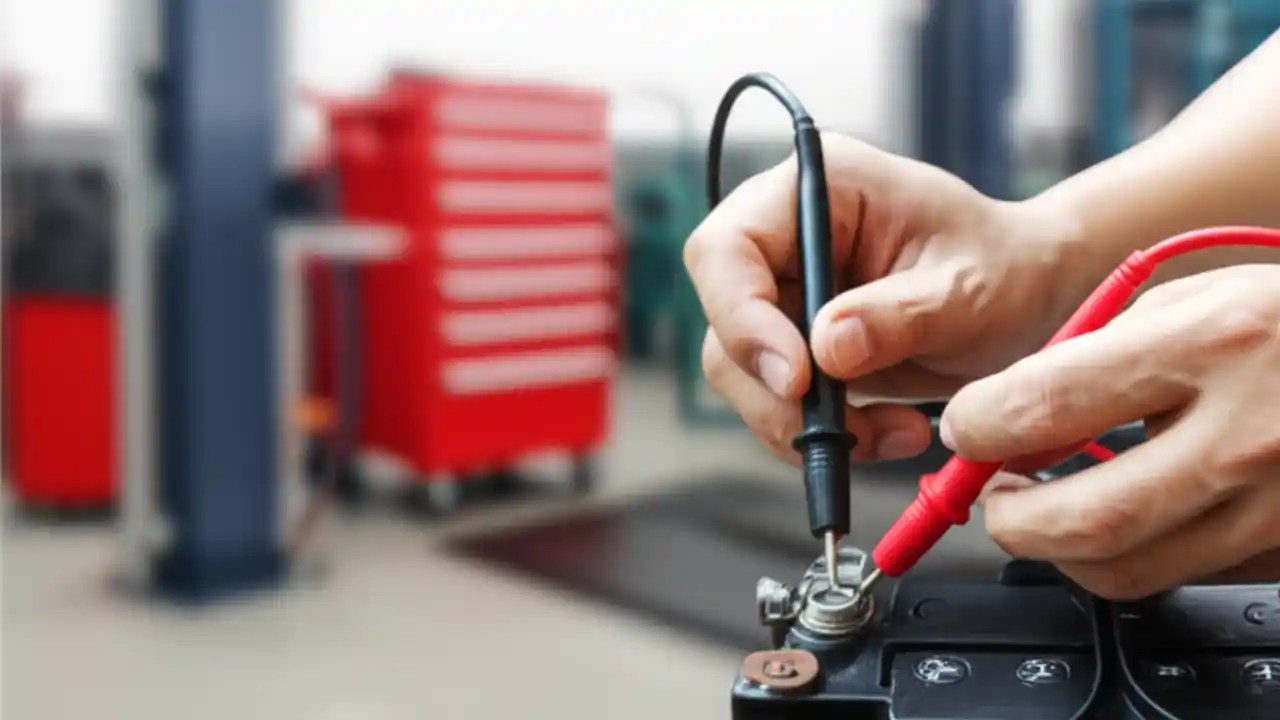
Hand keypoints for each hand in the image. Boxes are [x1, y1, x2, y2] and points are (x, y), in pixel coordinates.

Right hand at [684, 133, 1092, 463]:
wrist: (1029, 298)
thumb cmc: (1007, 268)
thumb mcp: (969, 288)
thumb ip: (900, 315)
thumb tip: (828, 349)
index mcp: (818, 186)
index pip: (728, 248)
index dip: (742, 316)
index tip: (797, 378)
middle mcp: (784, 235)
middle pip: (725, 319)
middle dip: (774, 389)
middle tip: (840, 432)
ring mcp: (783, 291)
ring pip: (741, 372)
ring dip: (802, 423)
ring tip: (894, 435)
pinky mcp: (793, 343)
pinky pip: (774, 401)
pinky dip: (821, 434)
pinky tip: (887, 434)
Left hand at [942, 265, 1279, 598]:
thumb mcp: (1189, 299)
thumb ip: (1093, 355)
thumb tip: (1004, 417)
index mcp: (1213, 343)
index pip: (1048, 406)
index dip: (981, 426)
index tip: (966, 427)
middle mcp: (1250, 434)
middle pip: (1085, 520)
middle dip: (1009, 518)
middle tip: (990, 495)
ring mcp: (1278, 505)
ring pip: (1129, 568)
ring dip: (1061, 547)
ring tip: (1044, 505)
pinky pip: (1185, 573)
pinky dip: (1134, 551)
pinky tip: (1129, 510)